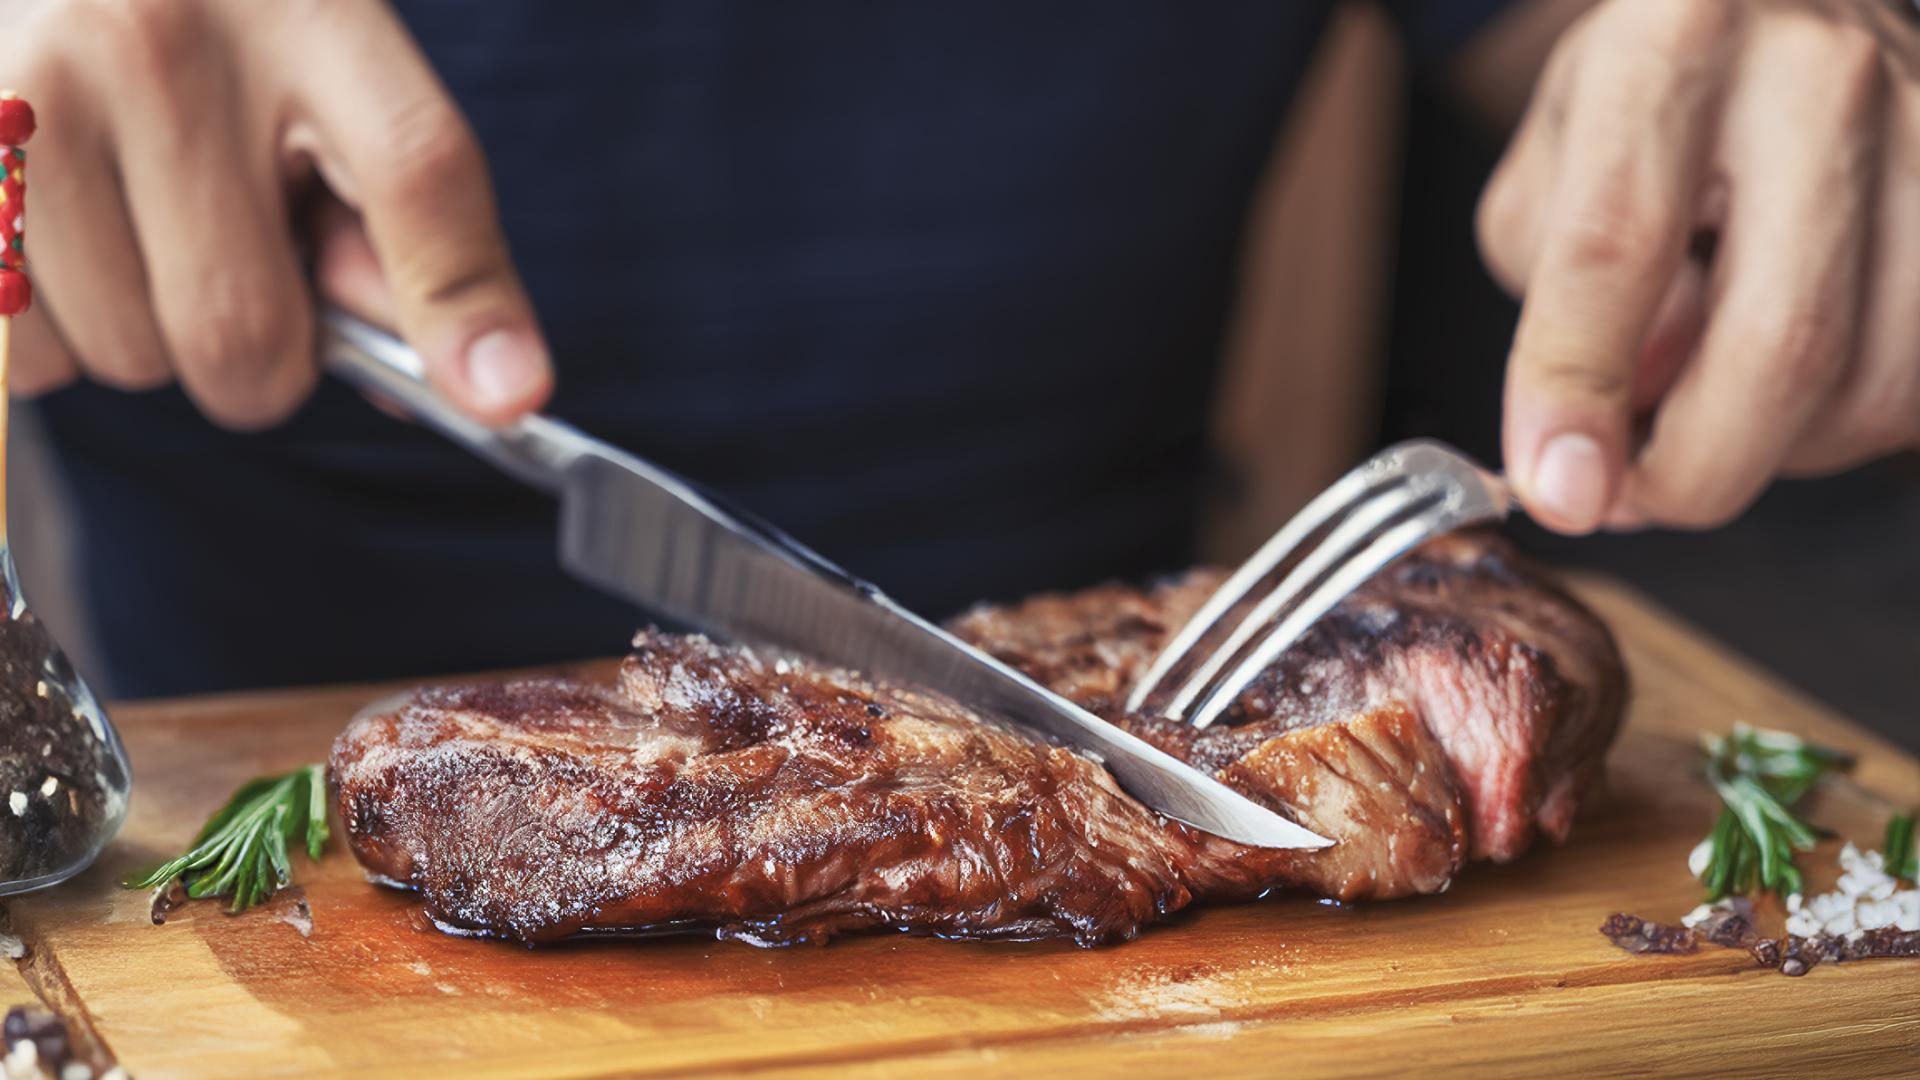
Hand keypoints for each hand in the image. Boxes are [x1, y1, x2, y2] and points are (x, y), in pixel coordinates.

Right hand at [0, 0, 549, 427]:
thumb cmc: (216, 24)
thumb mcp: (330, 75)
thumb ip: (401, 224)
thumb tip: (469, 383)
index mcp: (308, 15)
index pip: (415, 174)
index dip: (463, 303)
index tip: (503, 400)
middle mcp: (158, 38)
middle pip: (241, 334)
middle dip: (257, 358)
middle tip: (236, 276)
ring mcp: (29, 86)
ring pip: (122, 356)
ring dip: (141, 340)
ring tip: (131, 224)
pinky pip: (21, 351)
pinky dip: (49, 334)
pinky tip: (60, 236)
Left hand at [1478, 0, 1918, 531]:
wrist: (1775, 11)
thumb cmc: (1654, 94)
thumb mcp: (1552, 166)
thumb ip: (1558, 302)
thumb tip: (1607, 440)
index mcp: (1674, 42)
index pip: (1616, 249)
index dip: (1576, 391)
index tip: (1555, 490)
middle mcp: (1821, 77)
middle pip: (1781, 342)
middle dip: (1692, 470)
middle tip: (1627, 498)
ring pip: (1870, 384)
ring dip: (1771, 450)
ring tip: (1704, 414)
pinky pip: (1919, 385)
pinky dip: (1838, 427)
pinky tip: (1785, 387)